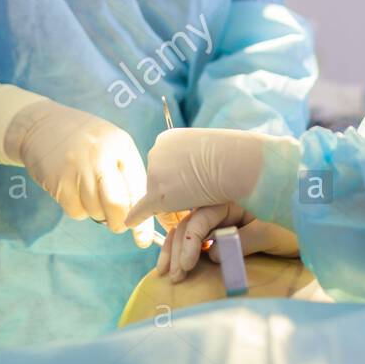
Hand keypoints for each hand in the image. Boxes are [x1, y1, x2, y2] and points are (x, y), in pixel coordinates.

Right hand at [0, 84, 154, 246]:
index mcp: (121, 146)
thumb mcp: (112, 146)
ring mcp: (78, 168)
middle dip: (118, 222)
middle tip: (116, 224)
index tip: (142, 239)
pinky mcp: (58, 181)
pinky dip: (77, 210)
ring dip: (96, 213)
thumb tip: (139, 216)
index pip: (138, 188)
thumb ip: (126, 174)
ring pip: (95, 211)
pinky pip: (75, 211)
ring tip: (89, 194)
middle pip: (117, 204)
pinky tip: (73, 191)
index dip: (142, 218)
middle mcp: (102, 156)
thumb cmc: (85, 141)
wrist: (42, 126)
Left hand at [125, 127, 297, 227]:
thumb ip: (193, 159)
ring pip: (157, 197)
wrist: (234, 162)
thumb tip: (190, 169)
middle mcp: (156, 153)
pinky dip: (137, 216)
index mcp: (167, 140)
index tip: (186, 189)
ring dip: (169, 208)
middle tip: (186, 207)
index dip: (174, 182)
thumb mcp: (208, 149)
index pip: (163, 166)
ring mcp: (155, 173)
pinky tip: (130, 224)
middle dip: (169, 195)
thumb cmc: (231, 154)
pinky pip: (143, 209)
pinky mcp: (158, 195)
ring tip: (190, 212)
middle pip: (156, 181)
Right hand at [155, 203, 297, 282]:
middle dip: (177, 249)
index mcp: (232, 197)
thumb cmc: (294, 226)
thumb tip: (212, 255)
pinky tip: (176, 263)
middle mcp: (223, 205)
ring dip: (176, 250)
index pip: (201, 217)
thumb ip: (241, 242)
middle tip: (174, 275)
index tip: (186, 265)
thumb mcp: (270, 233)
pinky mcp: (224, 233)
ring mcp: (223, 219)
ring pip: (190, 231)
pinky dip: (186, 251)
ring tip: (167, 273)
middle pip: (190, 224)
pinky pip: (199, 239)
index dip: (190, 241)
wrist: (312, 227)